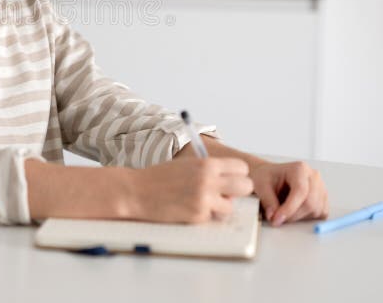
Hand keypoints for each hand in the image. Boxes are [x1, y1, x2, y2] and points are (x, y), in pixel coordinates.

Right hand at [132, 158, 253, 223]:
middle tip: (224, 194)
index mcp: (206, 164)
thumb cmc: (159, 177)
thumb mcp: (186, 165)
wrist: (136, 191)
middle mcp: (208, 180)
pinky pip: (211, 218)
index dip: (238, 174)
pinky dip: (202, 216)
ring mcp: (204, 199)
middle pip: (245, 186)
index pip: (241, 167)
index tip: (230, 179)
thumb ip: (209, 170)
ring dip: (219, 207)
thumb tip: (230, 180)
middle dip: (237, 192)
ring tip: (201, 202)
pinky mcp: (197, 216)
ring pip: (230, 207)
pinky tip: (186, 209)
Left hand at [250, 161, 328, 225]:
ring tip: (284, 211)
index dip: (289, 208)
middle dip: (292, 215)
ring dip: (298, 217)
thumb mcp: (260, 185)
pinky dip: (307, 217)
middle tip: (276, 219)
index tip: (277, 218)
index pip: (300, 191)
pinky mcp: (323, 199)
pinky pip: (320, 214)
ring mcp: (321, 187)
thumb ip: (268, 201)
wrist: (272, 176)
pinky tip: (295, 211)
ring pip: (316, 210)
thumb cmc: (267, 177)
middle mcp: (313, 176)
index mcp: (300, 168)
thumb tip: (274, 216)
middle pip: (310, 203)